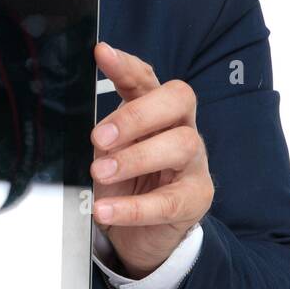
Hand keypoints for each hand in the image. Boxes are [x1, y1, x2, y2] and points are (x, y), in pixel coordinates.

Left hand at [90, 42, 213, 279]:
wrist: (140, 235)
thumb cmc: (126, 184)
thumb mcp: (109, 154)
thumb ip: (105, 136)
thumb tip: (94, 132)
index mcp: (157, 112)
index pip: (147, 79)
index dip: (126, 66)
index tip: (101, 54)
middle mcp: (181, 129)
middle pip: (177, 101)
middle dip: (137, 114)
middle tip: (100, 136)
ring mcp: (194, 163)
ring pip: (180, 146)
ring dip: (135, 158)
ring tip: (101, 173)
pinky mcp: (195, 199)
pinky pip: (169, 200)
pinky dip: (133, 208)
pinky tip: (106, 209)